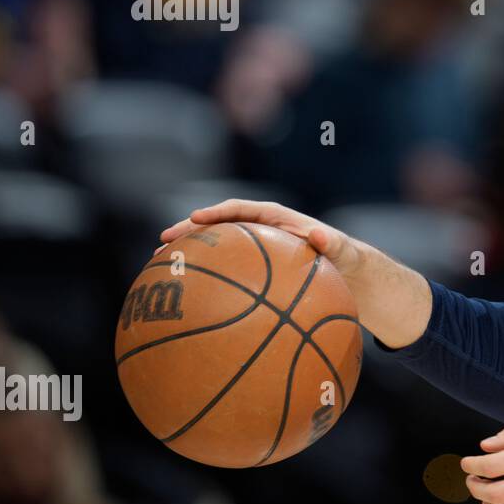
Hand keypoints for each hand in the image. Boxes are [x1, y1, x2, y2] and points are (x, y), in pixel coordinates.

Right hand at [155, 199, 363, 279]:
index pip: (241, 209)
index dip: (217, 212)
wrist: (345, 270)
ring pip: (215, 247)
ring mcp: (253, 248)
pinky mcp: (252, 267)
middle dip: (188, 231)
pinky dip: (204, 276)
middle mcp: (260, 229)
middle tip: (163, 242)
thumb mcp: (341, 249)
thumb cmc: (343, 257)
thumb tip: (319, 235)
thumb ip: (331, 242)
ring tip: (158, 265)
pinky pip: (224, 269)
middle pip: (218, 226)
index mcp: (276, 218)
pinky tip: (186, 293)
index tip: (195, 218)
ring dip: (188, 253)